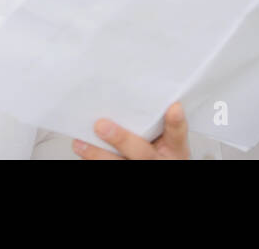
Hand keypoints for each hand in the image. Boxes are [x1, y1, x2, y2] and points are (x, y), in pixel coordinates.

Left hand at [72, 102, 189, 159]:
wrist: (156, 163)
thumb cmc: (161, 150)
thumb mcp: (168, 138)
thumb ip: (156, 119)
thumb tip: (134, 89)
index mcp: (175, 149)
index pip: (178, 134)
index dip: (176, 122)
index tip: (173, 107)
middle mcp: (160, 161)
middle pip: (143, 154)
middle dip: (122, 140)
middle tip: (102, 125)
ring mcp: (141, 167)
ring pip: (120, 164)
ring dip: (98, 154)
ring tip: (80, 142)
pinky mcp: (125, 170)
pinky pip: (110, 165)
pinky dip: (93, 158)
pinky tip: (81, 146)